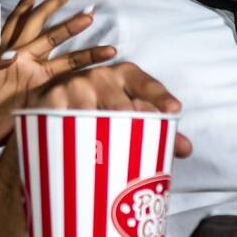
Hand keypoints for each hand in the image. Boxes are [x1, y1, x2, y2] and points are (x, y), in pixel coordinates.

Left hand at [0, 0, 115, 155]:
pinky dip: (78, 84)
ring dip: (85, 56)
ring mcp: (34, 82)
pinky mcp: (38, 102)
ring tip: (109, 49)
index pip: (23, 24)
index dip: (31, 7)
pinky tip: (96, 80)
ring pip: (65, 63)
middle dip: (71, 24)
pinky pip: (61, 89)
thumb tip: (13, 55)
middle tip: (92, 11)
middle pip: (52, 38)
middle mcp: (25, 63)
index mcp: (7, 52)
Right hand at [31, 61, 193, 157]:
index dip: (161, 99)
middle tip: (140, 152)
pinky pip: (68, 126)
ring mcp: (75, 86)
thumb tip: (187, 149)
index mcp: (124, 73)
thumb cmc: (98, 104)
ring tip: (110, 162)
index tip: (174, 111)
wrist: (49, 97)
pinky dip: (76, 142)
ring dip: (103, 142)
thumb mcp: (128, 108)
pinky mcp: (52, 101)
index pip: (147, 85)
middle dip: (134, 130)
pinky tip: (83, 156)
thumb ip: (157, 127)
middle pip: (123, 108)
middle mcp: (100, 75)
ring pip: (95, 119)